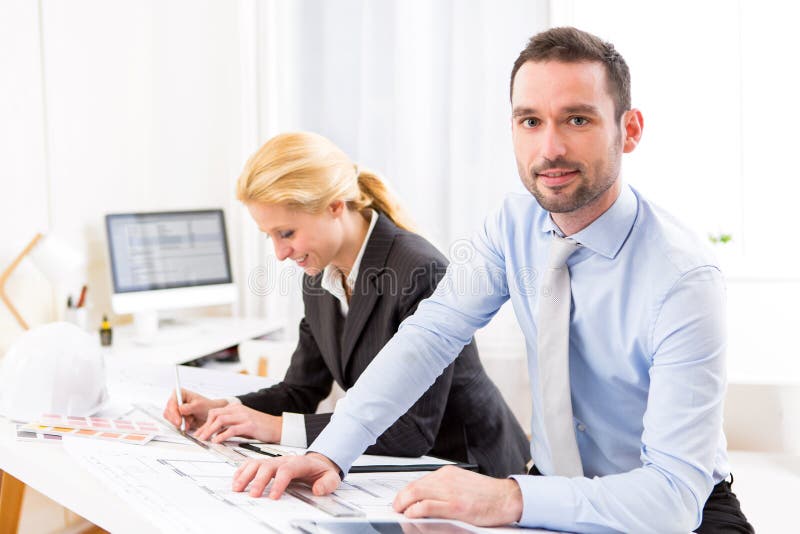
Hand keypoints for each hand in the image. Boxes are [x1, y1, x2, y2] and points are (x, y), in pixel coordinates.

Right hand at [163, 389, 226, 430]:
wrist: (210, 415)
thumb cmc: (206, 406)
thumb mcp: (199, 406)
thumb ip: (189, 407)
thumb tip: (180, 409)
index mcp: (180, 393)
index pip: (172, 402)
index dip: (173, 412)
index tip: (179, 421)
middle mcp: (176, 400)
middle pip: (168, 411)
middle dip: (176, 420)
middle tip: (185, 425)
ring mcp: (175, 409)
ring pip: (170, 419)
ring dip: (179, 423)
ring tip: (190, 423)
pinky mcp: (176, 417)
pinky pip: (173, 423)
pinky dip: (180, 426)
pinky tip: (189, 424)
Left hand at [193, 403, 281, 442]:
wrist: (278, 427)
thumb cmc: (262, 426)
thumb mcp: (244, 422)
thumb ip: (231, 424)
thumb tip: (216, 433)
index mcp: (237, 407)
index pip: (215, 412)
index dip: (205, 423)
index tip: (200, 432)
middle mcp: (239, 410)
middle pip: (215, 414)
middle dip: (204, 426)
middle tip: (199, 437)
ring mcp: (244, 416)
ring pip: (221, 420)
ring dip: (209, 431)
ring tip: (204, 439)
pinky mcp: (249, 425)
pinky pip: (231, 429)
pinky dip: (221, 436)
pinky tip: (217, 441)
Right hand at [232, 453, 340, 497]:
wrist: (318, 462)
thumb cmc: (321, 471)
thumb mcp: (331, 477)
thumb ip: (327, 483)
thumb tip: (318, 490)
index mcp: (300, 463)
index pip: (287, 470)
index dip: (279, 483)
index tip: (273, 497)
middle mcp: (284, 460)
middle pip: (268, 466)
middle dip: (259, 480)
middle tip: (253, 495)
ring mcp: (275, 461)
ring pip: (257, 463)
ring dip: (246, 474)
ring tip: (238, 488)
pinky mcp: (268, 464)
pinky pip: (252, 463)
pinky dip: (242, 470)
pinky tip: (236, 480)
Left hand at [393, 465, 522, 526]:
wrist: (506, 498)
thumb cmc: (487, 494)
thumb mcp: (462, 484)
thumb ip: (444, 488)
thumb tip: (425, 498)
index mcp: (448, 473)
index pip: (419, 480)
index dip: (406, 491)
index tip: (401, 499)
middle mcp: (446, 479)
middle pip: (414, 486)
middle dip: (400, 498)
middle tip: (396, 507)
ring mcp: (450, 492)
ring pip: (417, 494)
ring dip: (404, 504)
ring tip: (400, 512)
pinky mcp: (455, 506)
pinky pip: (428, 506)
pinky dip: (415, 510)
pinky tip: (411, 515)